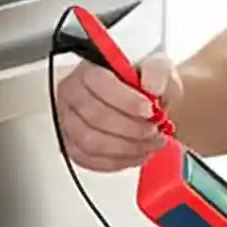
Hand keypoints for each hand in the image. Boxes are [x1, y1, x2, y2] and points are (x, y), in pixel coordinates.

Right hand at [53, 51, 183, 171]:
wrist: (142, 98)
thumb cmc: (143, 80)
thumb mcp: (157, 66)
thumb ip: (157, 72)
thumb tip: (152, 87)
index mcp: (89, 68)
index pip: (99, 84)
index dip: (125, 101)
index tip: (149, 111)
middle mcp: (72, 93)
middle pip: (95, 117)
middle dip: (131, 129)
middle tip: (154, 131)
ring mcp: (68, 120)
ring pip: (90, 143)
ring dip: (126, 148)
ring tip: (150, 144)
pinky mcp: (71, 144)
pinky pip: (89, 160)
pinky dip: (118, 161)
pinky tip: (137, 154)